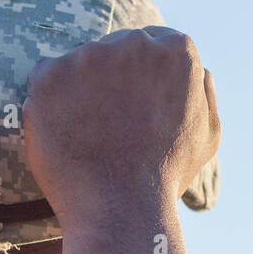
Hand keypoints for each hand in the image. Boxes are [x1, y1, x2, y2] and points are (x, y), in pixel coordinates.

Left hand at [21, 27, 219, 227]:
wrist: (119, 210)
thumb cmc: (165, 178)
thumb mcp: (207, 135)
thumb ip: (203, 91)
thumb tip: (196, 68)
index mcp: (176, 51)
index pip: (155, 43)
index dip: (142, 76)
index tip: (133, 102)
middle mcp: (133, 45)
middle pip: (116, 48)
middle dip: (112, 79)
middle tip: (109, 124)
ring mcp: (88, 58)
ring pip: (80, 63)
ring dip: (81, 89)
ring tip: (87, 133)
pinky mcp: (50, 77)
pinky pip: (45, 77)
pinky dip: (50, 101)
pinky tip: (64, 130)